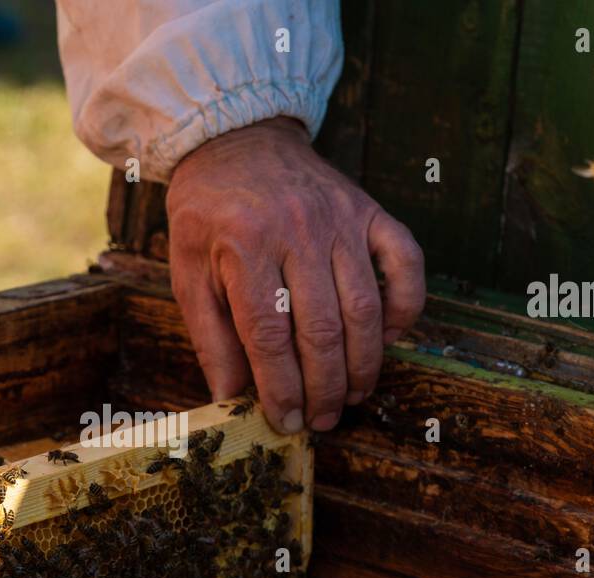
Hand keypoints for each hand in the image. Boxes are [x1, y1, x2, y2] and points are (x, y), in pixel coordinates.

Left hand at [166, 117, 425, 432]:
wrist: (236, 140)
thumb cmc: (208, 214)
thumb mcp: (188, 271)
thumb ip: (209, 335)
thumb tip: (230, 397)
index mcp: (243, 245)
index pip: (269, 334)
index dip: (281, 387)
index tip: (286, 421)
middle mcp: (296, 231)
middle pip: (321, 329)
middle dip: (324, 388)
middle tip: (322, 421)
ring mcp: (340, 219)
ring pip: (364, 307)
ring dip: (364, 363)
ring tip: (353, 396)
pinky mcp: (370, 210)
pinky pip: (405, 262)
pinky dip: (405, 305)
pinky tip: (388, 338)